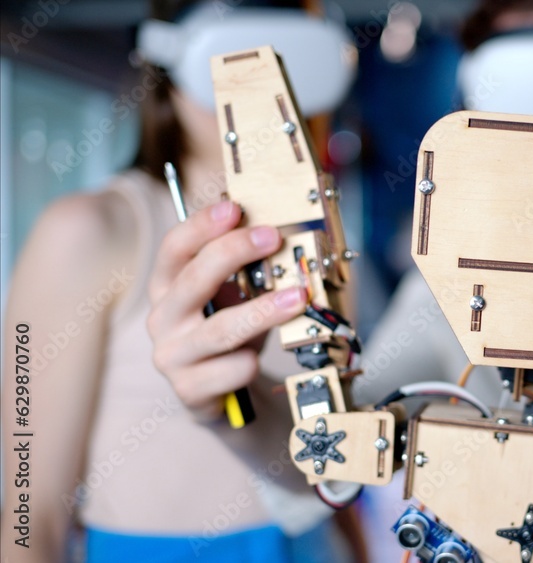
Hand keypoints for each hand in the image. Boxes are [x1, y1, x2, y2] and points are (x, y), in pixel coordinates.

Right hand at [147, 200, 305, 419]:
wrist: (219, 390)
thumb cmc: (227, 330)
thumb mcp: (231, 294)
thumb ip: (245, 269)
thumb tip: (279, 233)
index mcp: (167, 286)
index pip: (175, 248)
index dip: (202, 225)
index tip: (234, 208)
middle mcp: (163, 318)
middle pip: (194, 279)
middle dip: (235, 253)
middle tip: (275, 238)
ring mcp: (173, 355)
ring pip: (220, 330)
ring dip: (262, 311)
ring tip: (298, 298)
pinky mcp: (189, 389)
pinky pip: (229, 370)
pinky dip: (250, 362)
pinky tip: (258, 357)